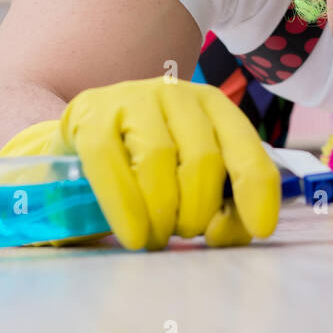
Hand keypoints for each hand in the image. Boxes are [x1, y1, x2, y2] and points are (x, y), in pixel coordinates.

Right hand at [0, 79, 279, 249]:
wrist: (74, 152)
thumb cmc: (143, 173)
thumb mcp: (189, 184)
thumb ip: (220, 208)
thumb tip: (225, 232)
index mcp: (214, 107)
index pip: (247, 147)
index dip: (256, 190)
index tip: (259, 229)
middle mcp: (178, 94)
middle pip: (203, 159)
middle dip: (197, 212)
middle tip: (181, 235)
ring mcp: (132, 97)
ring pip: (159, 159)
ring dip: (161, 214)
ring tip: (154, 237)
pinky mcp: (91, 114)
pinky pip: (110, 162)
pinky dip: (124, 206)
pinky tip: (133, 235)